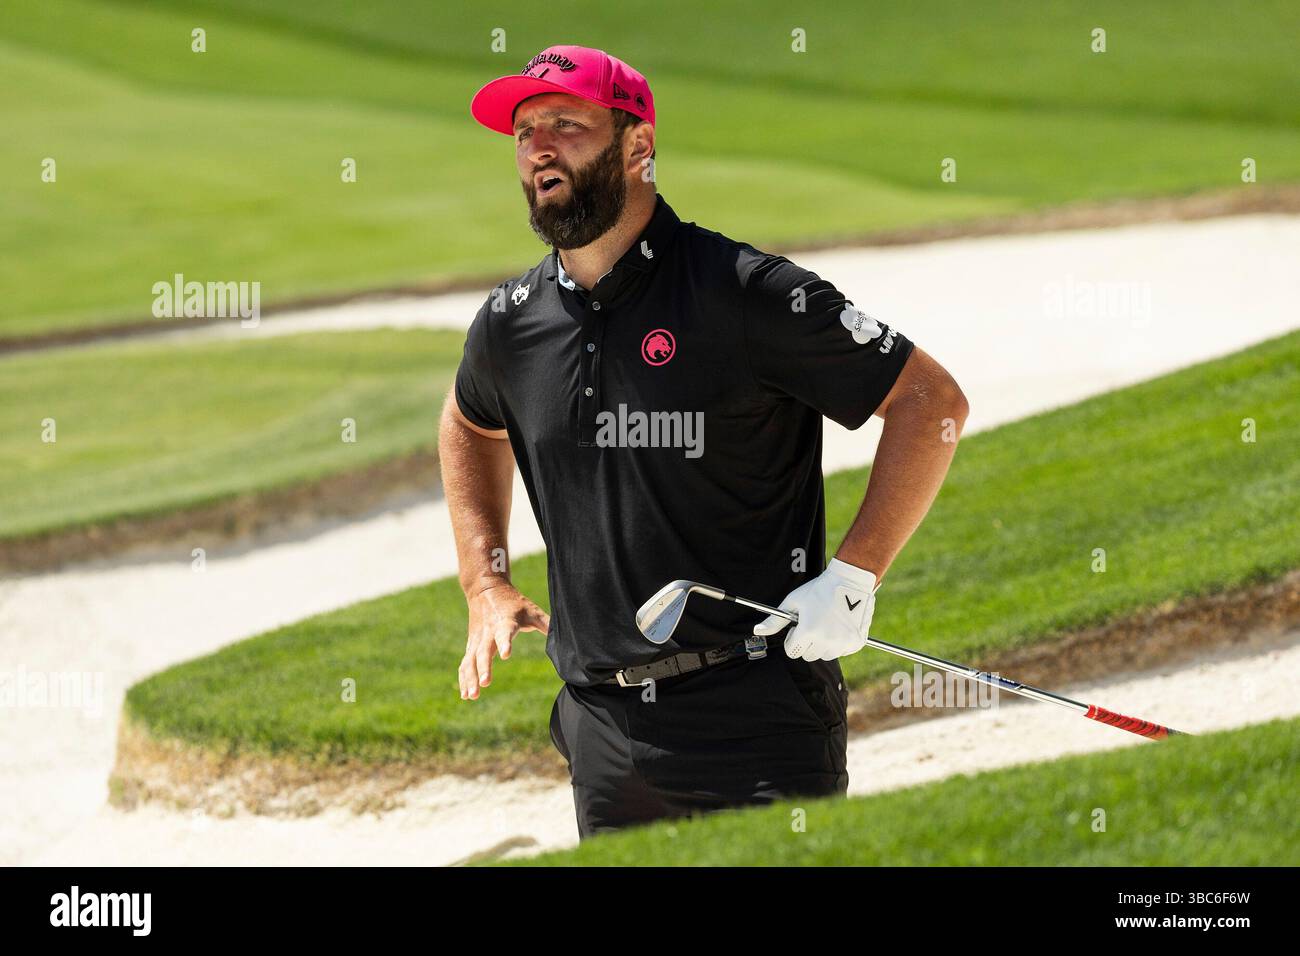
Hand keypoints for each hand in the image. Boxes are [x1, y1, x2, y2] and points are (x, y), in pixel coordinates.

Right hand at [460, 584, 549, 699]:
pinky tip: (465, 695)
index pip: (505, 632)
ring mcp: (478, 639)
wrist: (486, 589)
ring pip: (471, 660)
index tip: (506, 655)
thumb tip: (568, 637)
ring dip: (470, 678)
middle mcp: (489, 632)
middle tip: (485, 683)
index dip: (505, 643)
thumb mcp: (532, 610)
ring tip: (472, 696)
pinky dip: (464, 678)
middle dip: (484, 667)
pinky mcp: (471, 645)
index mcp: (505, 622)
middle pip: (484, 650)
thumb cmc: (514, 603)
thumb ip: (547, 624)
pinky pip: (465, 664)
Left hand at [752, 558, 879, 660]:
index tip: (799, 627)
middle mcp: (826, 641)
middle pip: (808, 655)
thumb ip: (775, 621)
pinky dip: (839, 643)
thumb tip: (756, 631)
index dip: (793, 638)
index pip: (792, 651)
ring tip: (827, 623)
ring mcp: (843, 643)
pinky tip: (840, 625)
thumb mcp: (793, 602)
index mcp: (808, 632)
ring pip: (825, 655)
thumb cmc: (819, 590)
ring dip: (823, 644)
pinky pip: (842, 651)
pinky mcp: (856, 643)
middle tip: (813, 623)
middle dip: (807, 642)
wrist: (851, 581)